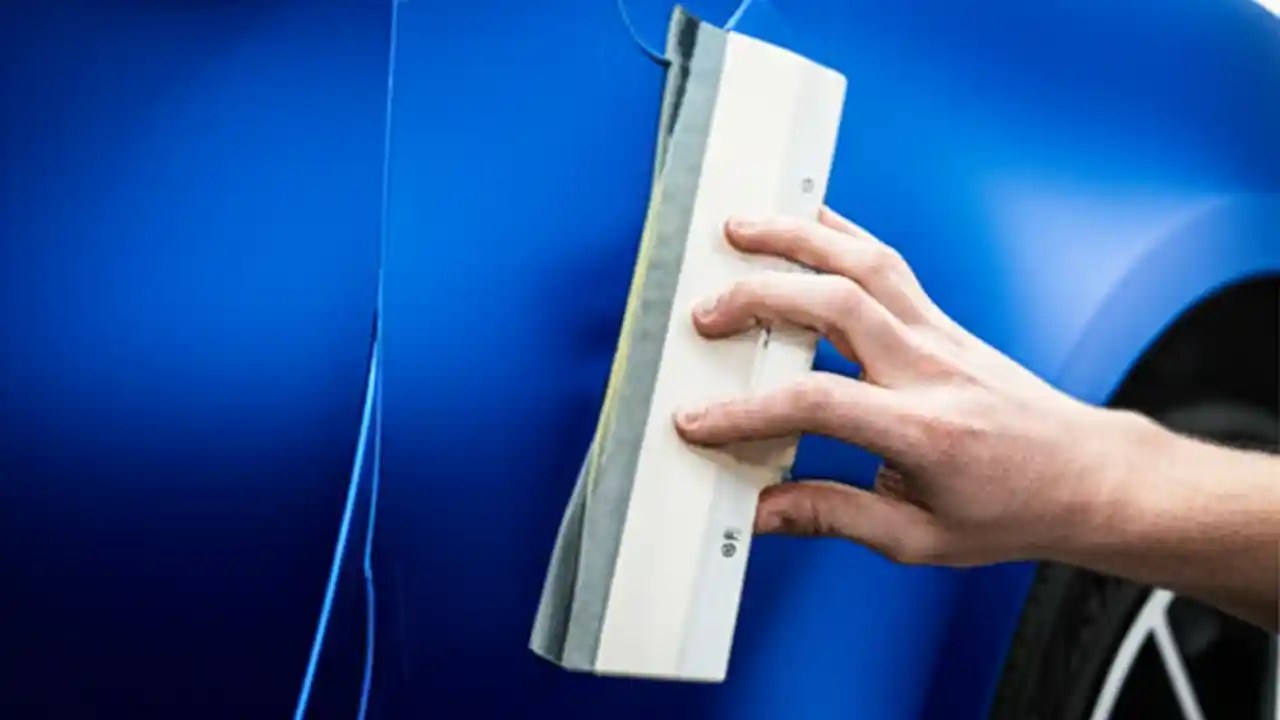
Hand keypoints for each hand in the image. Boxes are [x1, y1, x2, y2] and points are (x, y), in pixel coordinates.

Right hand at [673, 208, 1143, 566]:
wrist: (1090, 477)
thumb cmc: (1013, 509)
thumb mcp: (918, 539)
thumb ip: (833, 517)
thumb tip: (760, 509)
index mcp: (922, 431)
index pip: (817, 404)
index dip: (746, 412)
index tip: (698, 422)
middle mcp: (930, 368)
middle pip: (836, 305)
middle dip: (760, 297)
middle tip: (705, 313)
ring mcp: (939, 335)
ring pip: (864, 262)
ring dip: (797, 237)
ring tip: (741, 228)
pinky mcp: (942, 321)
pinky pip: (887, 262)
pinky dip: (841, 232)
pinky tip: (806, 222)